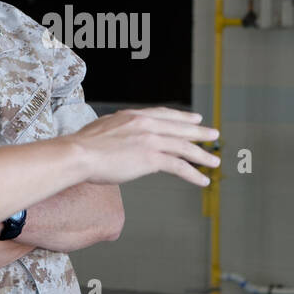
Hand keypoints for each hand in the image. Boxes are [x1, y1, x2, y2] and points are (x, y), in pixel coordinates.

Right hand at [69, 107, 219, 186]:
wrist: (79, 154)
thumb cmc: (83, 145)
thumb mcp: (103, 127)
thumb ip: (116, 129)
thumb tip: (117, 135)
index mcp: (134, 116)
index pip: (165, 114)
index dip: (182, 116)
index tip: (195, 117)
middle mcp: (146, 124)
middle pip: (180, 128)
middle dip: (199, 132)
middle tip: (213, 134)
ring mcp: (150, 140)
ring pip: (184, 147)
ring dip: (202, 155)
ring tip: (214, 162)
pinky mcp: (151, 158)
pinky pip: (179, 166)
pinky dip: (193, 174)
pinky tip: (202, 180)